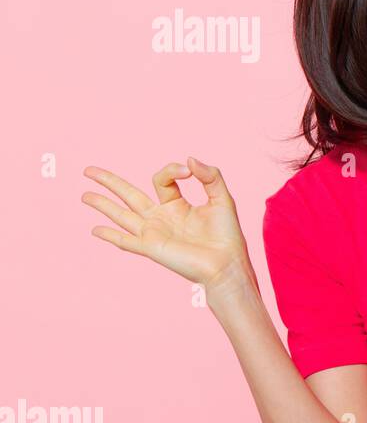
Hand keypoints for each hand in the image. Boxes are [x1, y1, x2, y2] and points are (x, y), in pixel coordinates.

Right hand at [82, 157, 256, 295]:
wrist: (226, 263)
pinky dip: (110, 236)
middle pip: (129, 194)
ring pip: (121, 215)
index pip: (161, 180)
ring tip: (84, 195)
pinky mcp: (151, 248)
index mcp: (177, 205)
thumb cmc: (227, 234)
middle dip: (109, 182)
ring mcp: (153, 233)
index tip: (188, 171)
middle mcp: (161, 217)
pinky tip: (95, 230)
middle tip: (89, 170)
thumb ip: (209, 175)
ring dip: (102, 205)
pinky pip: (126, 241)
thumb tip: (189, 159)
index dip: (171, 170)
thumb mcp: (222, 198)